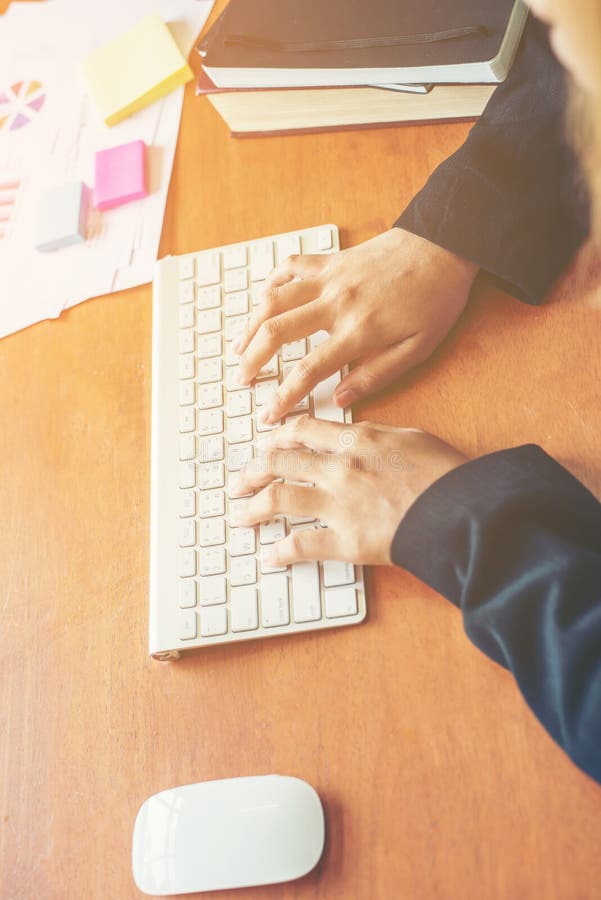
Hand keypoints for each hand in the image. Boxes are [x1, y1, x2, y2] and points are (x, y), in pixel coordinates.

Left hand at [229, 416, 467, 565]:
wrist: (462, 510)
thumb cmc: (445, 473)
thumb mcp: (410, 437)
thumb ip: (376, 436)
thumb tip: (356, 436)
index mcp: (355, 439)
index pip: (301, 431)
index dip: (276, 436)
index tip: (266, 443)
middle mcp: (339, 467)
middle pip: (279, 462)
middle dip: (252, 472)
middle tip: (239, 482)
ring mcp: (339, 504)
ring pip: (278, 499)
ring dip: (252, 508)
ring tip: (238, 516)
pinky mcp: (346, 541)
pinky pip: (301, 546)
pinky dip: (280, 553)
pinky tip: (268, 557)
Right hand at [233, 228, 477, 421]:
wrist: (444, 246)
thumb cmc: (436, 298)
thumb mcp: (418, 348)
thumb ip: (377, 375)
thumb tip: (341, 399)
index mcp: (358, 330)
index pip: (309, 370)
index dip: (283, 396)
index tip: (268, 414)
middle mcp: (336, 302)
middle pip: (277, 332)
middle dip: (252, 360)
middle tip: (241, 380)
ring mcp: (329, 276)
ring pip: (273, 299)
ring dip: (250, 325)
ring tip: (237, 347)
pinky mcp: (330, 259)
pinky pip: (288, 266)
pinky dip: (270, 282)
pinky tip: (261, 299)